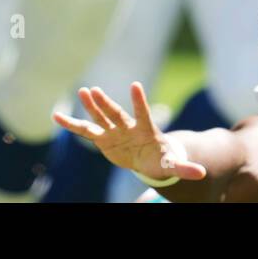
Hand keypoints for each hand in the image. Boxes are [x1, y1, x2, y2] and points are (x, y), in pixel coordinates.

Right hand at [53, 83, 206, 183]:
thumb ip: (184, 168)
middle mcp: (127, 126)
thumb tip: (201, 173)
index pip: (143, 113)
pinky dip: (71, 124)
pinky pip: (84, 130)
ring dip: (91, 106)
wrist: (146, 158)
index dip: (139, 101)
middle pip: (116, 113)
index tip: (135, 85)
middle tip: (94, 90)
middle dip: (106, 103)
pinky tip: (56, 116)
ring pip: (100, 117)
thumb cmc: (160, 158)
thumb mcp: (172, 165)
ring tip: (81, 91)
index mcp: (146, 130)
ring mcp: (113, 130)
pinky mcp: (102, 138)